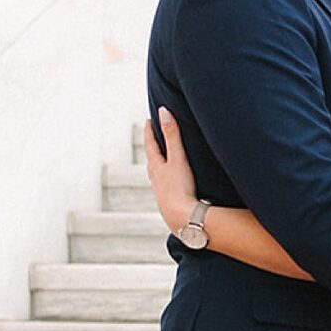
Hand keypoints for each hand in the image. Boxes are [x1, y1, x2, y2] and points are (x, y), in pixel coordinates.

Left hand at [143, 107, 199, 234]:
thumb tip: (163, 112)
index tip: (148, 120)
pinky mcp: (169, 201)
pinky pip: (165, 185)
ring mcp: (161, 191)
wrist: (182, 218)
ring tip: (162, 158)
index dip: (149, 131)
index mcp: (156, 166)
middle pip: (152, 158)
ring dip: (158, 163)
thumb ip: (172, 135)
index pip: (150, 144)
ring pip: (157, 173)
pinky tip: (172, 183)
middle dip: (153, 146)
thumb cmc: (179, 188)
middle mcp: (155, 178)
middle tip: (154, 136)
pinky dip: (166, 178)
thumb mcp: (178, 158)